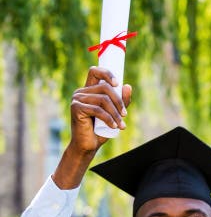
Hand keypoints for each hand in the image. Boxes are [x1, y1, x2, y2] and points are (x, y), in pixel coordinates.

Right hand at [52, 67, 131, 189]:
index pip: (95, 71)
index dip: (107, 73)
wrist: (88, 145)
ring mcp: (77, 99)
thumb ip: (121, 101)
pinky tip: (114, 127)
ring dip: (115, 113)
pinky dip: (109, 119)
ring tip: (121, 125)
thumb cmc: (100, 129)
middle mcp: (81, 92)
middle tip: (125, 115)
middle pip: (105, 88)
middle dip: (119, 102)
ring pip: (103, 99)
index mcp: (89, 90)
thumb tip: (128, 86)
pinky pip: (98, 110)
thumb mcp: (114, 113)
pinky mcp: (76, 108)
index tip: (118, 84)